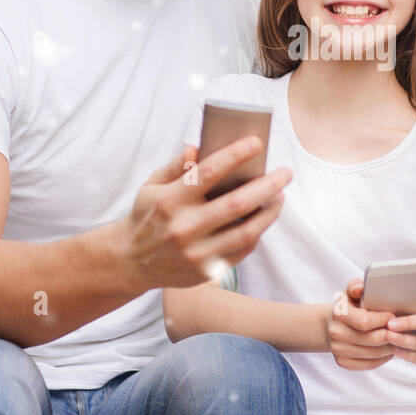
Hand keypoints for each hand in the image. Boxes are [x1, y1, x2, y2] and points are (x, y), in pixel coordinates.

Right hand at [115, 136, 290, 289]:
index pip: (208, 173)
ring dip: (269, 212)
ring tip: (280, 196)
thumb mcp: (152, 186)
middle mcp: (183, 227)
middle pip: (236, 204)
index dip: (235, 155)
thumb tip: (197, 147)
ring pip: (245, 231)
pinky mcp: (205, 271)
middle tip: (285, 173)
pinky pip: (241, 250)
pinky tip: (264, 218)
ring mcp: (196, 253)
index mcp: (169, 201)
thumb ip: (176, 166)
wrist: (131, 261)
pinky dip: (257, 233)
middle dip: (266, 185)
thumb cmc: (147, 215)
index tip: (257, 142)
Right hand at [324, 279, 396, 370]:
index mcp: (339, 313)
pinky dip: (383, 358)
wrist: (329, 326)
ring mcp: (339, 350)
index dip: (384, 320)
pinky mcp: (343, 362)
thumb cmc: (348, 307)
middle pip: (373, 339)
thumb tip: (360, 287)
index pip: (366, 322)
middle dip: (391, 335)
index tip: (394, 316)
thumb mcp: (351, 293)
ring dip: (391, 347)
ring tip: (399, 339)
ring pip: (375, 353)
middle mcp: (336, 333)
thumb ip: (356, 287)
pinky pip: (370, 364)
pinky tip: (389, 349)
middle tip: (402, 330)